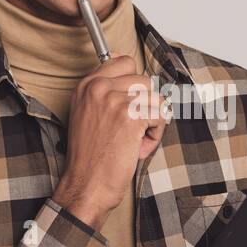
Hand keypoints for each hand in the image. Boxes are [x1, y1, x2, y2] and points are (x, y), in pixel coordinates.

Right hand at [51, 52, 169, 230]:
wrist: (86, 184)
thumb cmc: (90, 156)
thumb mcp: (87, 114)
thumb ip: (104, 90)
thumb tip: (125, 65)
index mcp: (86, 85)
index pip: (124, 62)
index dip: (135, 86)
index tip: (130, 105)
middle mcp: (98, 87)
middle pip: (145, 80)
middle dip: (145, 106)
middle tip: (131, 130)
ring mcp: (114, 99)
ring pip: (156, 97)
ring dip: (152, 121)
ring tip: (134, 140)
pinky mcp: (130, 115)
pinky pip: (161, 114)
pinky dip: (156, 134)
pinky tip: (137, 147)